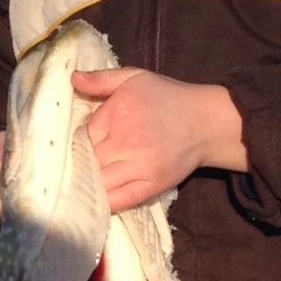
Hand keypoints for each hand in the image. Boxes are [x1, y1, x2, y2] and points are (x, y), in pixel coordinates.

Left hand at [71, 67, 247, 211]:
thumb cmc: (168, 97)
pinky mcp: (151, 186)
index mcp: (118, 113)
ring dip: (89, 183)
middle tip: (79, 164)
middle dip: (81, 162)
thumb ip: (102, 79)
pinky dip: (104, 203)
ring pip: (99, 182)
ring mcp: (139, 167)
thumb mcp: (134, 77)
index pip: (83, 134)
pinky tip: (96, 200)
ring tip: (84, 182)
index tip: (81, 142)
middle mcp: (126, 142)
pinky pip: (120, 200)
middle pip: (88, 159)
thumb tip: (73, 79)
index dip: (78, 140)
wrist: (206, 123)